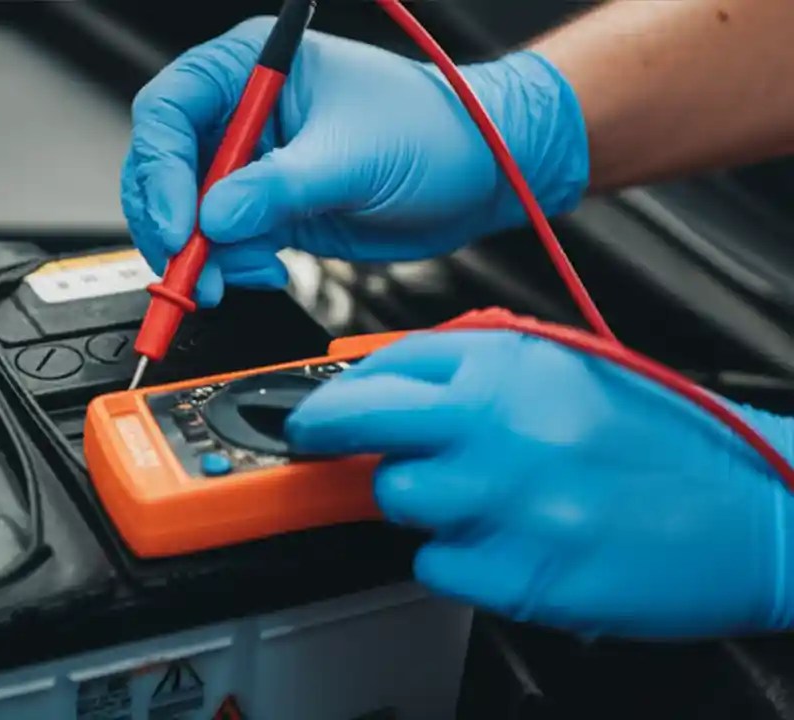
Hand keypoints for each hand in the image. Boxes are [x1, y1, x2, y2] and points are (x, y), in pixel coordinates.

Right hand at [120, 17, 589, 306]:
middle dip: (171, 223)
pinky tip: (267, 271)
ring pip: (189, 215)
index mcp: (253, 68)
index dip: (162, 169)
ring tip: (236, 278)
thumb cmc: (435, 130)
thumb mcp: (353, 156)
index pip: (170, 110)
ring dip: (202, 257)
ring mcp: (252, 166)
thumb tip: (213, 221)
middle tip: (189, 268)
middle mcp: (243, 114)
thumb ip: (278, 189)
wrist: (480, 176)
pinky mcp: (267, 211)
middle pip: (165, 167)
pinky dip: (231, 267)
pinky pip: (222, 244)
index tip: (180, 224)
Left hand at [286, 330, 793, 638]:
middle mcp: (505, 424)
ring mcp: (511, 502)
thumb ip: (478, 370)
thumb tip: (388, 381)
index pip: (386, 364)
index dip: (339, 390)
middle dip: (327, 433)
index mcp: (516, 365)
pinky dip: (453, 557)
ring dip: (413, 500)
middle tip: (319, 443)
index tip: (317, 407)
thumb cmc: (667, 439)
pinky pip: (437, 564)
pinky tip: (501, 541)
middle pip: (359, 423)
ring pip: (396, 499)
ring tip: (467, 495)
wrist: (758, 508)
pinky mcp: (525, 573)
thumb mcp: (571, 370)